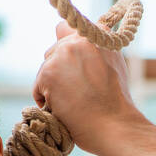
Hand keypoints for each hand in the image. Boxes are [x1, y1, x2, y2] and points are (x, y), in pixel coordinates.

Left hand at [32, 21, 141, 154]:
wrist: (115, 125)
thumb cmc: (116, 104)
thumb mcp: (114, 65)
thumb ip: (96, 51)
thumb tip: (75, 44)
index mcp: (96, 35)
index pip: (66, 30)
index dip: (68, 50)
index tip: (73, 67)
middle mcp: (79, 39)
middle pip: (53, 51)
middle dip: (59, 70)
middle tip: (76, 92)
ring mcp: (62, 54)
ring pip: (45, 69)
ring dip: (53, 86)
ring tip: (73, 102)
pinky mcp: (48, 73)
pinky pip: (38, 87)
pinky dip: (47, 101)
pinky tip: (65, 109)